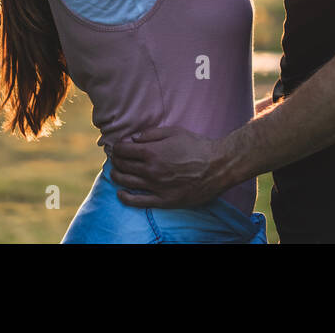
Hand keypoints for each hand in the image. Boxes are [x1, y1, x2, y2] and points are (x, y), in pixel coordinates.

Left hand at [108, 126, 223, 207]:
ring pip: (126, 182)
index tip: (118, 147)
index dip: (117, 147)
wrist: (217, 166)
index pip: (123, 150)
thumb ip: (151, 134)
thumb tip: (133, 139)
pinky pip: (139, 202)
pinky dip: (125, 198)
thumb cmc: (197, 146)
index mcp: (152, 152)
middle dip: (116, 160)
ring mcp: (156, 187)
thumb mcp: (174, 132)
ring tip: (116, 173)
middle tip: (117, 158)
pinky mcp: (164, 200)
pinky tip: (120, 193)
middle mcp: (150, 170)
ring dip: (117, 176)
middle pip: (122, 166)